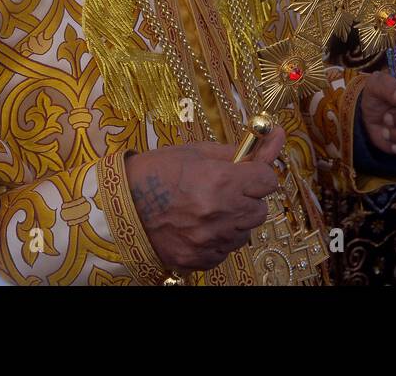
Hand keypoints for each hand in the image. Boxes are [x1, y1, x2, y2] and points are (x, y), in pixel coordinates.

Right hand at [125, 126, 284, 271]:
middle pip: (261, 209)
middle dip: (247, 198)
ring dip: (234, 220)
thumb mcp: (197, 152)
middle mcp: (221, 213)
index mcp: (221, 181)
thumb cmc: (157, 172)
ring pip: (245, 232)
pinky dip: (218, 239)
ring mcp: (211, 240)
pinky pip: (226, 249)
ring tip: (205, 209)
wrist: (120, 206)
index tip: (246, 173)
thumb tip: (274, 136)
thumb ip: (239, 152)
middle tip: (223, 190)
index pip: (268, 180)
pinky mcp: (201, 259)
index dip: (258, 174)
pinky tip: (197, 226)